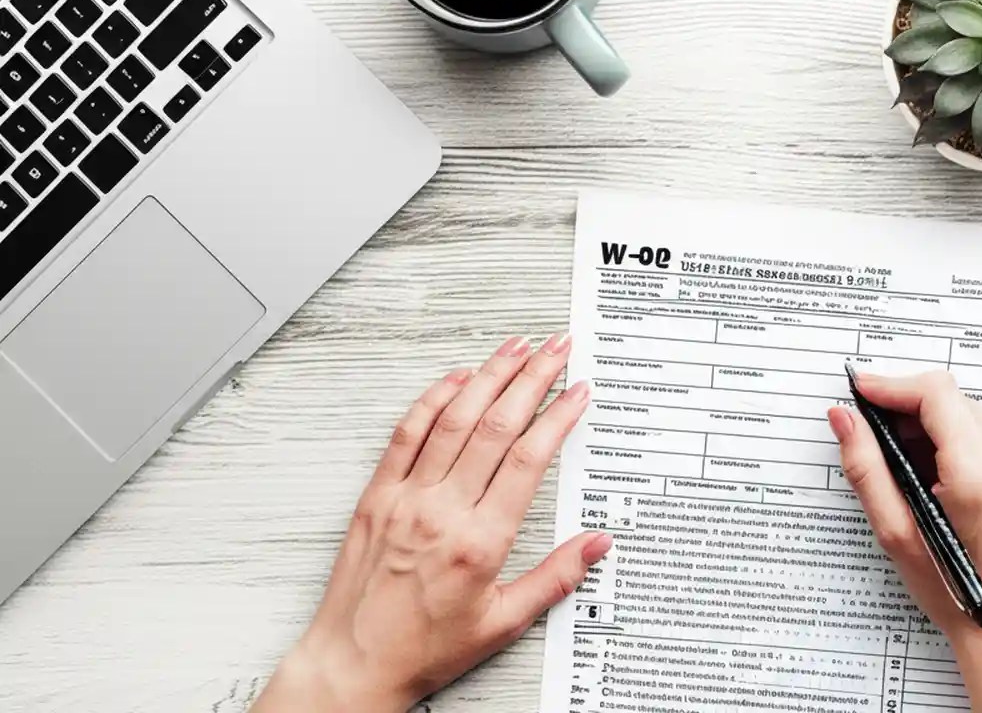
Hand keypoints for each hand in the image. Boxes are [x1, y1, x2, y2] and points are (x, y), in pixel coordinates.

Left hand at [253, 335, 611, 712]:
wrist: (355, 662)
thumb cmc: (425, 648)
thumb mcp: (503, 622)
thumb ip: (555, 577)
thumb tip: (598, 544)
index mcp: (480, 542)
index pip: (528, 459)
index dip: (556, 417)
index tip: (577, 392)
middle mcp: (442, 511)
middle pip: (495, 426)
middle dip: (531, 378)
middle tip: (556, 348)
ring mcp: (406, 498)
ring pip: (453, 419)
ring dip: (488, 375)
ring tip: (515, 347)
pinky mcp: (377, 495)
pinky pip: (406, 434)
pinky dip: (433, 399)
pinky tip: (456, 379)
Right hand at [827, 371, 981, 712]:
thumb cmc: (955, 589)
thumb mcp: (895, 532)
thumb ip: (866, 468)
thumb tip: (844, 420)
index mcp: (977, 474)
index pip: (934, 394)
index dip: (891, 385)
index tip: (860, 392)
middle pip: (948, 398)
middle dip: (905, 409)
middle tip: (874, 441)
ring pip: (963, 411)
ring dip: (928, 425)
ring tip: (907, 471)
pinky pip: (981, 430)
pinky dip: (950, 439)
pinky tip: (934, 476)